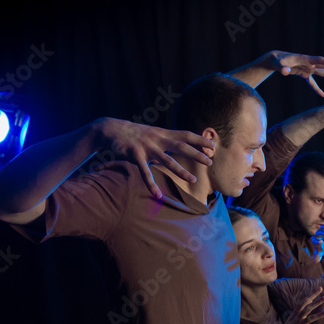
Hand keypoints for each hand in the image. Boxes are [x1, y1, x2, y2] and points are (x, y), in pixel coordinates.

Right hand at [92, 118, 213, 199]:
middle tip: (210, 162)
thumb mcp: (153, 133)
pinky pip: (144, 172)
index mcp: (163, 133)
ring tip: (193, 180)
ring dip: (180, 171)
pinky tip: (158, 195)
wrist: (110, 128)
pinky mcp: (134, 155)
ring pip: (167, 160)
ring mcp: (146, 147)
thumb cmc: (134, 133)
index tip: (213, 145)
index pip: (185, 135)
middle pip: (181, 146)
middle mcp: (157, 139)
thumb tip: (182, 143)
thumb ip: (166, 138)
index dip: (199, 140)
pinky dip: (151, 184)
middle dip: (196, 154)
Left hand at [271, 51, 323, 97]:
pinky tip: (323, 95)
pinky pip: (313, 83)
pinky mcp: (304, 74)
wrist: (275, 60)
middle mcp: (309, 63)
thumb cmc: (277, 61)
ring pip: (322, 72)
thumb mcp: (279, 64)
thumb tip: (285, 72)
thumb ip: (282, 68)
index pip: (318, 60)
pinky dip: (317, 89)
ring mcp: (307, 68)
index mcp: (305, 59)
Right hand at [273, 288, 323, 323]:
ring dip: (318, 316)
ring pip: (308, 319)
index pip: (305, 301)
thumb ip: (303, 310)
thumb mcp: (294, 317)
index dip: (312, 294)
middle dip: (316, 302)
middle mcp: (296, 318)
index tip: (320, 288)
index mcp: (295, 312)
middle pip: (307, 308)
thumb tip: (311, 300)